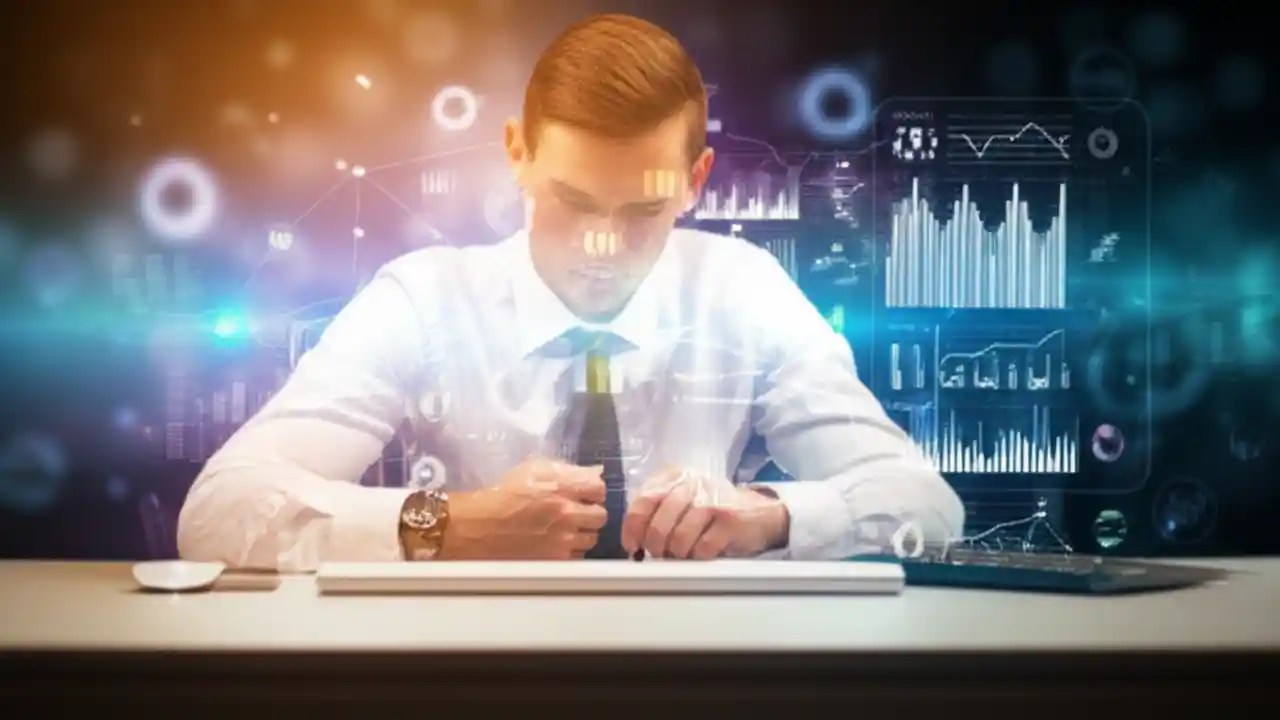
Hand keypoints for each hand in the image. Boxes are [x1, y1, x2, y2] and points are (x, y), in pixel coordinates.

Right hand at [439, 457, 607, 558]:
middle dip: (590, 512)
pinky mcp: (556, 560)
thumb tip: (596, 472)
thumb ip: (568, 468)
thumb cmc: (504, 494)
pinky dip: (572, 550)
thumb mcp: (534, 468)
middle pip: (601, 515)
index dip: (592, 490)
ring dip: (583, 533)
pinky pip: (578, 556)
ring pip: (592, 538)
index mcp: (563, 487)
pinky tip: (557, 543)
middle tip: (576, 512)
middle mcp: (568, 514)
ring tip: (565, 529)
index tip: (584, 493)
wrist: (479, 527)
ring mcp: (564, 540)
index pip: (600, 488)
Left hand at [621, 468, 788, 558]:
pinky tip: (702, 552)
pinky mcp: (729, 521)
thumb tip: (633, 539)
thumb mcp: (682, 497)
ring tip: (683, 553)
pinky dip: (697, 556)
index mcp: (675, 476)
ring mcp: (712, 502)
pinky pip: (701, 549)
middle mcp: (692, 484)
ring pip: (679, 540)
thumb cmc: (713, 508)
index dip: (633, 529)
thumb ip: (657, 509)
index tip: (632, 545)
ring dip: (677, 554)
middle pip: (658, 525)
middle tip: (660, 554)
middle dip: (655, 547)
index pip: (643, 502)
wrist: (759, 512)